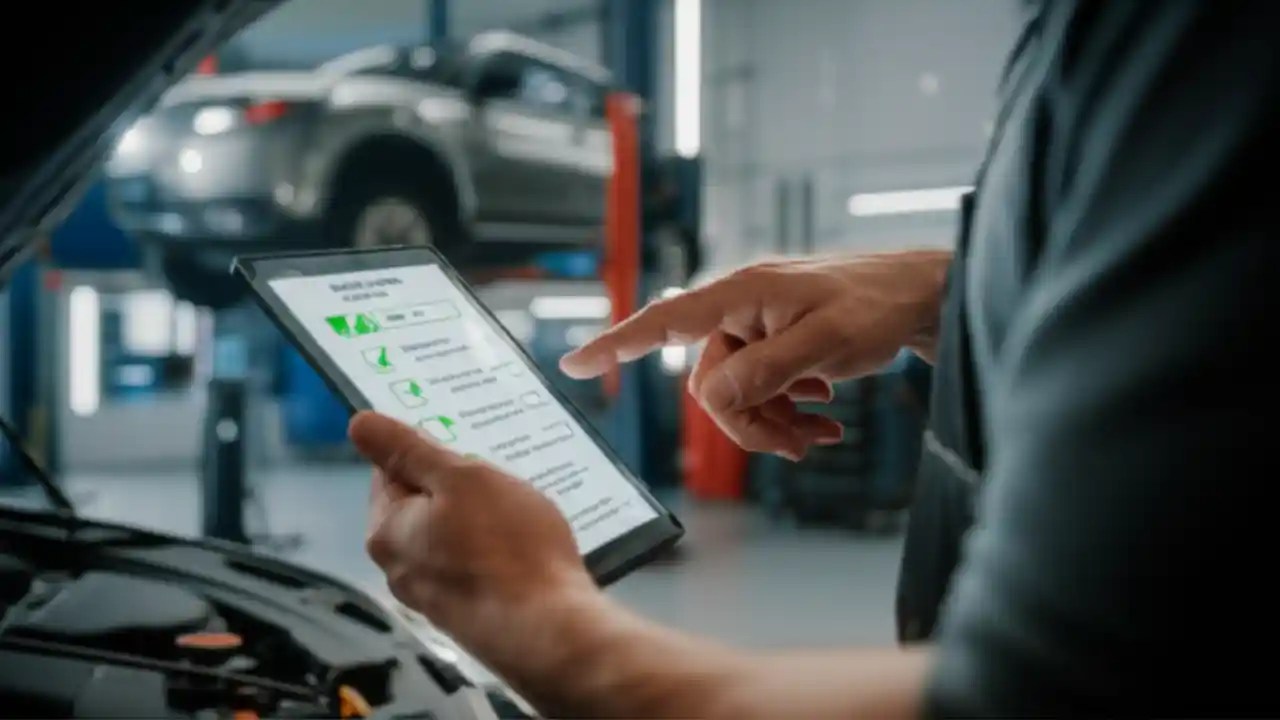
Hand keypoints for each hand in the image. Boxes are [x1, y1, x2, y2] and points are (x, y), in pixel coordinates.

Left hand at [349, 412, 596, 667]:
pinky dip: (494, 548)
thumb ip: (409, 450)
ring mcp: (433, 597)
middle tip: (501, 471)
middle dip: (457, 485)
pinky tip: (525, 544)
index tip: (466, 440)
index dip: (427, 449)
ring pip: (450, 535)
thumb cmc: (509, 547)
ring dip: (479, 516)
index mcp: (386, 530)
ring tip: (520, 506)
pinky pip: (473, 565)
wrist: (552, 633)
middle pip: (420, 504)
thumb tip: (359, 423)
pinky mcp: (467, 616)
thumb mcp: (462, 480)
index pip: (389, 469)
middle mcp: (399, 567)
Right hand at [561, 251, 949, 459]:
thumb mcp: (824, 341)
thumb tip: (714, 396)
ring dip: (775, 421)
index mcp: (740, 294)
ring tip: (822, 434)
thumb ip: (764, 369)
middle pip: (711, 382)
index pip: (664, 321)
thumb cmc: (878, 304)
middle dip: (751, 422)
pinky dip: (789, 409)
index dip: (617, 345)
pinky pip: (763, 387)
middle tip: (801, 442)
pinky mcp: (780, 342)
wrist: (925, 296)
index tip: (574, 364)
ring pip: (738, 392)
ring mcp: (760, 326)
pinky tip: (824, 414)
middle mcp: (741, 307)